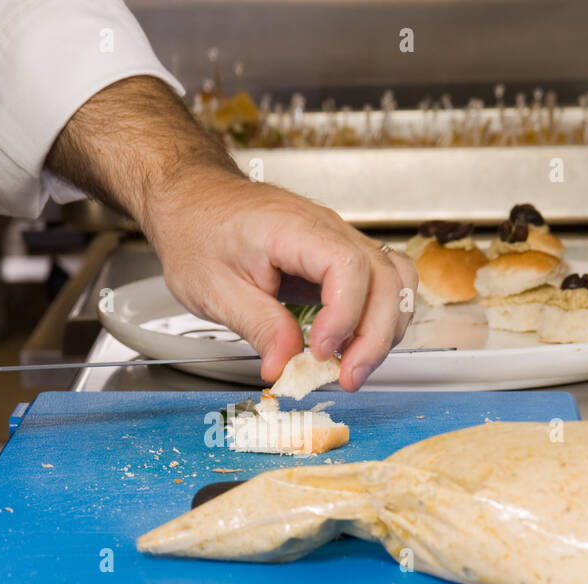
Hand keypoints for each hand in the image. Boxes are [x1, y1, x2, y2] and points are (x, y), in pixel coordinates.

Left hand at [45, 76, 416, 389]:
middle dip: (374, 336)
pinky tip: (353, 346)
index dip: (344, 316)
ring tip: (353, 366)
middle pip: (384, 278)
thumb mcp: (214, 288)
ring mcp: (339, 240)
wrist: (192, 202)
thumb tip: (284, 367)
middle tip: (346, 378)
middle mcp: (328, 229)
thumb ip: (258, 326)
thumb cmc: (197, 231)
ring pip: (394, 282)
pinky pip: (379, 284)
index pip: (348, 267)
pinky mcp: (338, 257)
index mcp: (294, 228)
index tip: (319, 351)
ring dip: (384, 329)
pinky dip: (378, 318)